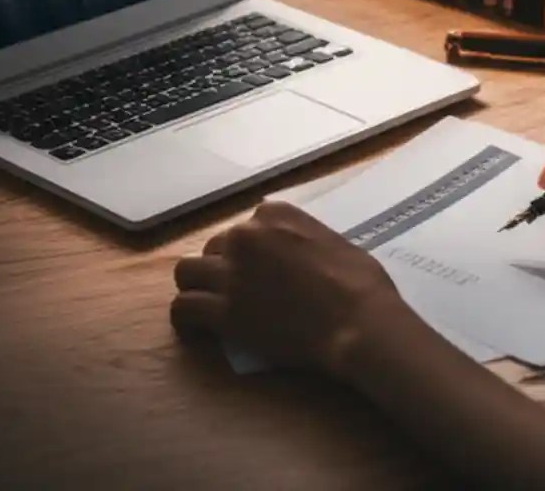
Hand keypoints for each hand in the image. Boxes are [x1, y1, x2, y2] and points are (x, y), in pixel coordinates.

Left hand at [171, 201, 403, 373]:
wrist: (357, 322)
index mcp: (275, 215)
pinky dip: (186, 319)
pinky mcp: (222, 311)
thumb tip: (295, 251)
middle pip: (214, 247)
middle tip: (241, 292)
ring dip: (197, 286)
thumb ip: (301, 238)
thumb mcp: (333, 241)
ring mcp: (230, 273)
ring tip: (208, 305)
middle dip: (223, 267)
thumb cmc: (361, 284)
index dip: (251, 250)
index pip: (246, 226)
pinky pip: (183, 308)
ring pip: (187, 272)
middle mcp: (245, 236)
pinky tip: (196, 329)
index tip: (262, 268)